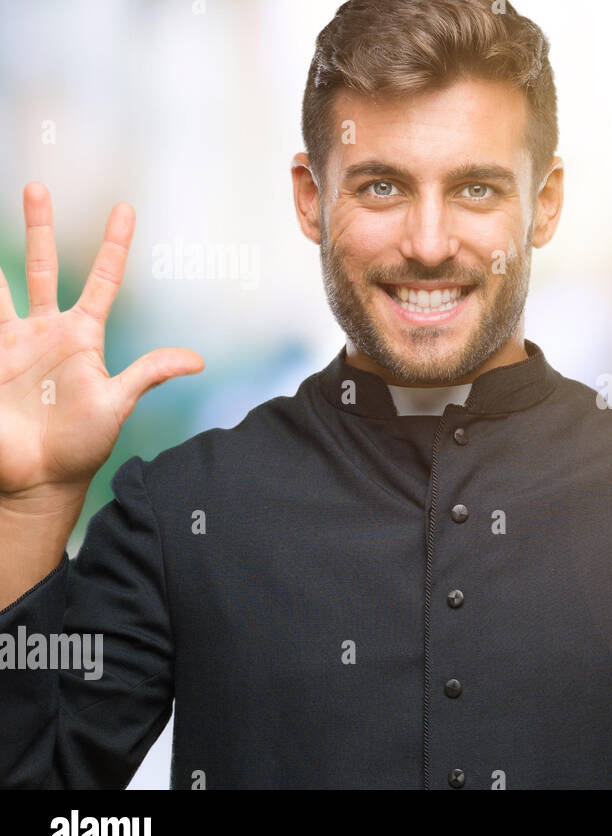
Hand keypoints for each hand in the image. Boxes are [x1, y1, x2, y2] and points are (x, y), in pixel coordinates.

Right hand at [0, 183, 202, 500]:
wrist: (38, 478)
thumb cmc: (80, 444)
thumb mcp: (117, 404)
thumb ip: (149, 373)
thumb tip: (198, 360)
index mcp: (83, 336)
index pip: (102, 279)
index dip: (114, 245)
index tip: (125, 209)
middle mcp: (47, 330)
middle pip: (43, 265)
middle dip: (39, 227)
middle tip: (37, 187)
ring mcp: (13, 341)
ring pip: (0, 283)